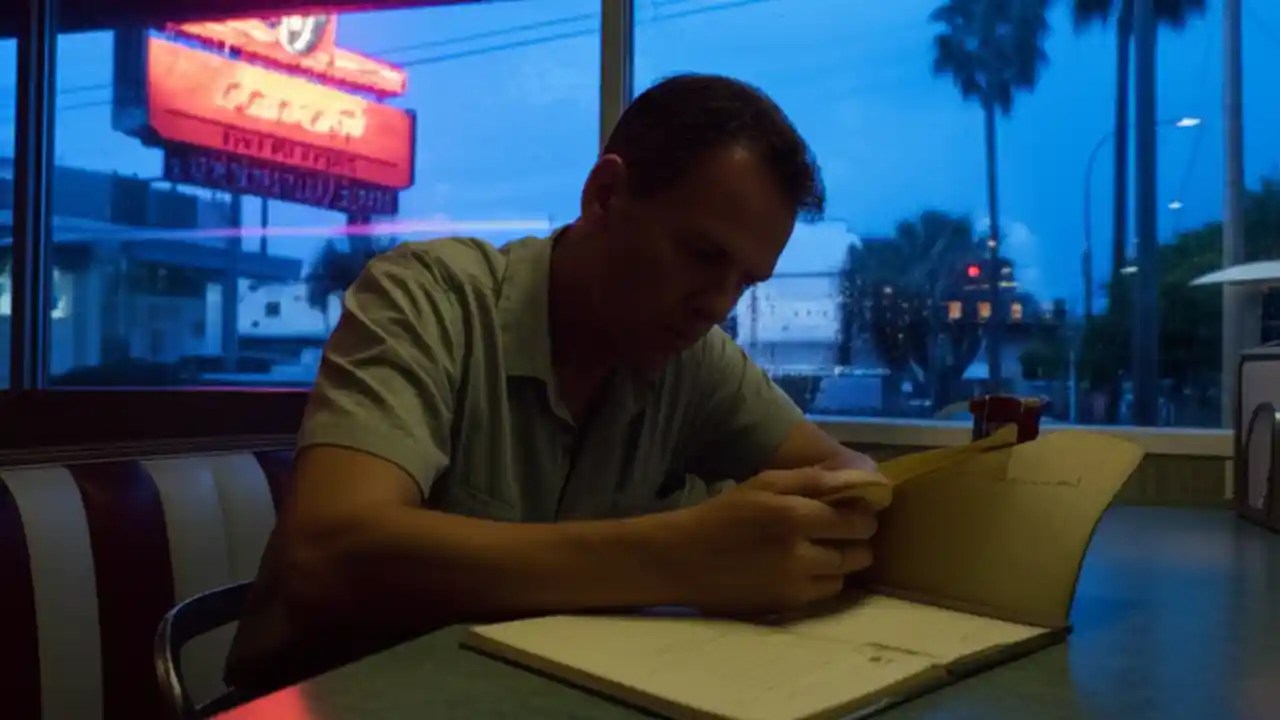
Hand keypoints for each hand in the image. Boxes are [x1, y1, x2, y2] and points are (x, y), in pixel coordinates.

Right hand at [665, 467, 882, 615]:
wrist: (682, 559)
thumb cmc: (723, 514)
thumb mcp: (763, 483)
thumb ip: (812, 480)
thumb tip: (859, 481)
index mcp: (795, 516)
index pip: (856, 521)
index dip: (864, 516)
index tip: (858, 511)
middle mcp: (800, 554)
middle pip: (858, 553)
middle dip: (857, 541)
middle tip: (842, 532)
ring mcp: (794, 585)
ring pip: (844, 576)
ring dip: (842, 563)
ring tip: (824, 550)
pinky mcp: (785, 606)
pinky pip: (823, 594)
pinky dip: (823, 581)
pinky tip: (805, 568)